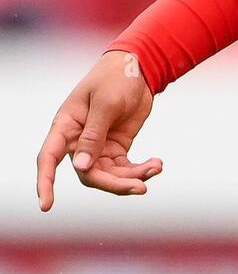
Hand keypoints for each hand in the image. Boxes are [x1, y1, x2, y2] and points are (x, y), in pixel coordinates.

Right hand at [36, 51, 162, 210]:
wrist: (138, 68)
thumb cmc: (115, 78)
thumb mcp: (106, 104)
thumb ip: (93, 135)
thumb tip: (81, 167)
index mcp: (66, 126)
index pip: (49, 158)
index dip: (45, 182)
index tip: (46, 205)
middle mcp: (78, 140)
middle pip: (89, 173)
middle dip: (114, 183)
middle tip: (140, 186)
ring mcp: (98, 146)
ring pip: (109, 175)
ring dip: (132, 177)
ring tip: (155, 168)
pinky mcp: (117, 148)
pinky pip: (124, 168)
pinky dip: (140, 170)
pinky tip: (156, 165)